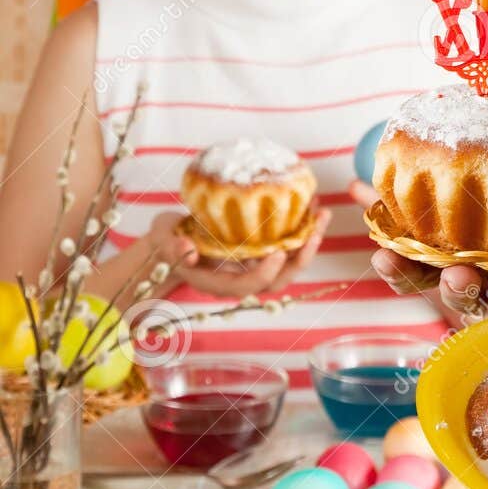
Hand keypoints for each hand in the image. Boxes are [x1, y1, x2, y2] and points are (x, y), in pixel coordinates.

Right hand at [172, 207, 331, 298]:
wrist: (172, 237)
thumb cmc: (167, 240)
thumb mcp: (164, 241)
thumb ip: (173, 247)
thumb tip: (188, 250)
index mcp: (218, 282)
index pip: (247, 286)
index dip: (265, 273)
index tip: (278, 252)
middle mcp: (241, 276)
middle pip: (278, 279)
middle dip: (301, 258)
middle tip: (315, 232)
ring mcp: (253, 263)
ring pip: (289, 262)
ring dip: (309, 240)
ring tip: (322, 213)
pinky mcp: (261, 249)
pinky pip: (287, 242)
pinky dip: (301, 226)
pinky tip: (311, 203)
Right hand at [347, 176, 487, 329]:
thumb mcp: (448, 219)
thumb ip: (410, 205)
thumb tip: (356, 186)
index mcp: (449, 273)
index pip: (416, 279)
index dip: (399, 272)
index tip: (384, 255)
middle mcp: (481, 292)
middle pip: (464, 299)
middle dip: (459, 288)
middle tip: (458, 272)